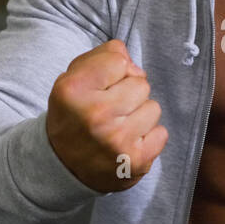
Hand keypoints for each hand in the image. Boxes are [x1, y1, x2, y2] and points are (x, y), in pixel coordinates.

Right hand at [46, 39, 167, 192]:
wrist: (63, 167)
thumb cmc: (73, 115)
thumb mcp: (73, 79)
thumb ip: (102, 57)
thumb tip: (134, 63)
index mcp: (74, 90)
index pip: (118, 60)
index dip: (113, 70)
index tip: (102, 85)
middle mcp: (95, 114)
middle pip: (141, 84)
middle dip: (129, 93)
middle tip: (111, 109)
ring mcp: (117, 140)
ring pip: (153, 108)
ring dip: (139, 115)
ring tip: (119, 126)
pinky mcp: (135, 160)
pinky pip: (161, 133)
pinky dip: (148, 137)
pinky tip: (128, 142)